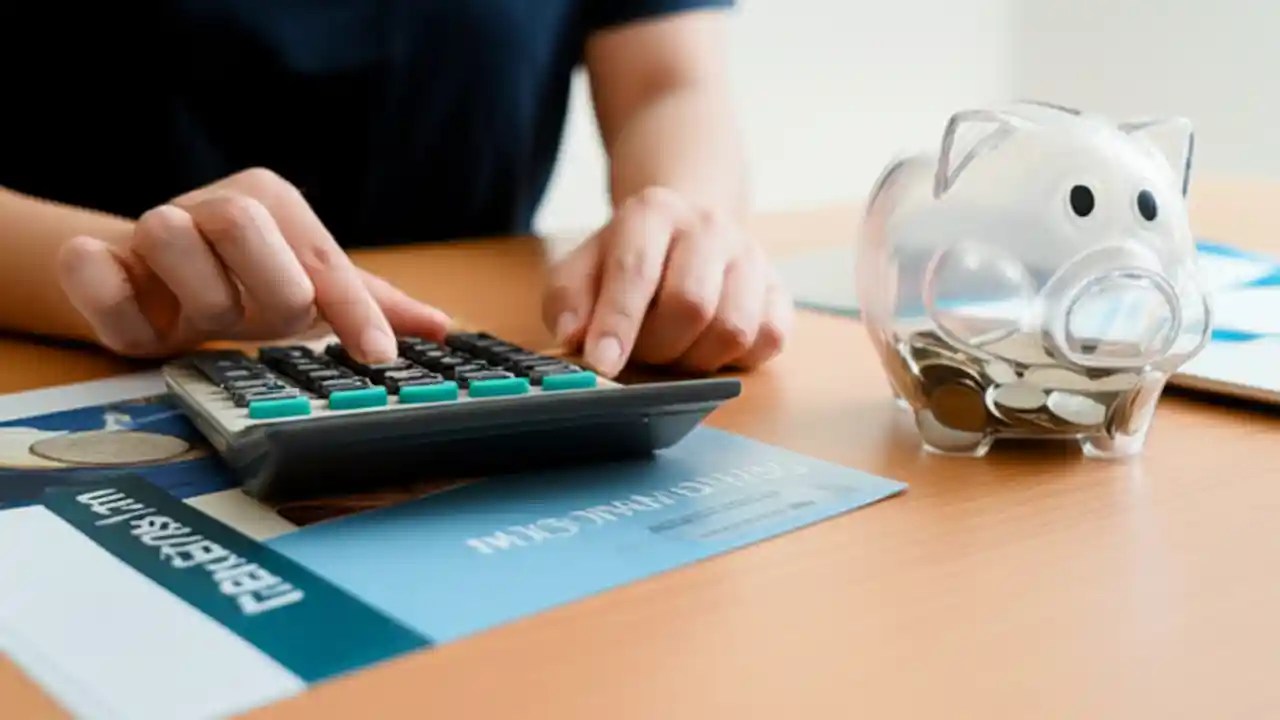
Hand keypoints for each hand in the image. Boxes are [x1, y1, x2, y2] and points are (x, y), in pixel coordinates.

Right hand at [56, 168, 449, 362]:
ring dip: (200, 300)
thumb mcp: (314, 293)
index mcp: (275, 202)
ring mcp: (152, 226)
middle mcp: (215, 205)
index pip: (325, 260)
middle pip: (242, 222)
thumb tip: (442, 325)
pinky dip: (114, 298)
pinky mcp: (95, 258)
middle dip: (265, 286)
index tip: (377, 356)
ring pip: (170, 238)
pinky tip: (143, 322)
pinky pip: (92, 267)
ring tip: (206, 320)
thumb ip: (374, 305)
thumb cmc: (251, 286)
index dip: (353, 310)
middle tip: (263, 320)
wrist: (160, 290)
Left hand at [543, 186, 792, 376]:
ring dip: (696, 358)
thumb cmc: (631, 256)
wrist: (690, 227)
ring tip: (675, 348)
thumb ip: (568, 300)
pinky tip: (710, 346)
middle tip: (642, 351)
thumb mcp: (584, 266)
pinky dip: (736, 358)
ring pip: (733, 329)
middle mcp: (709, 226)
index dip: (618, 323)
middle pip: (691, 305)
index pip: (636, 271)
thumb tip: (572, 336)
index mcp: (653, 212)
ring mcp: (751, 257)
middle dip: (658, 346)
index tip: (602, 363)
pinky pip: (768, 340)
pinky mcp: (779, 290)